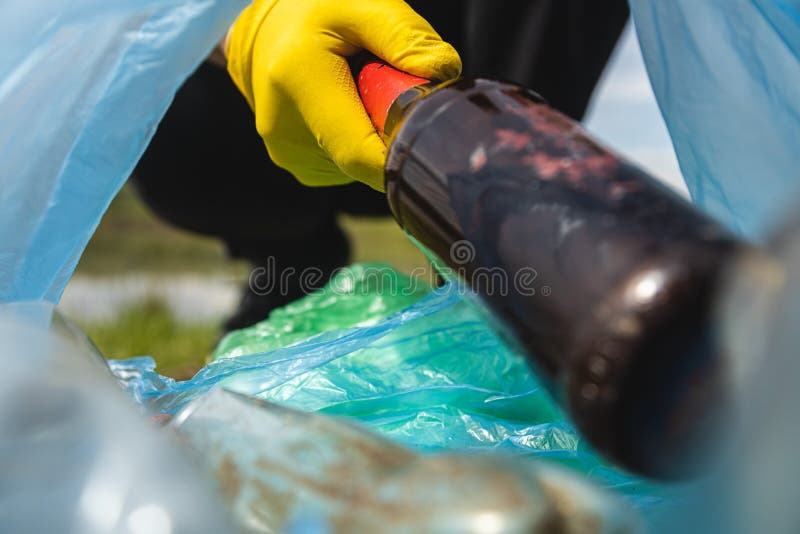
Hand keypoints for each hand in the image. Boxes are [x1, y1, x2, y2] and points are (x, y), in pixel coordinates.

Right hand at [225, 0, 460, 190]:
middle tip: (386, 89)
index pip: (361, 153)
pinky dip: (359, 138)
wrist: (264, 33)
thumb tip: (443, 73)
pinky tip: (346, 108)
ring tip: (358, 93)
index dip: (402, 154)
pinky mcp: (300, 165)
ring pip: (361, 164)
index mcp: (299, 83)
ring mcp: (290, 155)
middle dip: (391, 129)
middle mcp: (286, 132)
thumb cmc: (313, 13)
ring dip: (373, 133)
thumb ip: (403, 36)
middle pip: (368, 158)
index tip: (427, 135)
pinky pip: (348, 164)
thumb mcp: (358, 5)